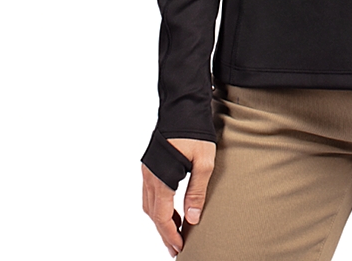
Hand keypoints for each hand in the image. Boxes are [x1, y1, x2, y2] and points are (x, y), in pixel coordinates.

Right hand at [142, 138, 216, 256]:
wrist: (182, 104)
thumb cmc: (195, 131)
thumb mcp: (204, 161)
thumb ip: (197, 191)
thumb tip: (193, 219)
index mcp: (162, 177)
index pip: (162, 216)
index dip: (170, 234)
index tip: (179, 247)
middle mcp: (150, 175)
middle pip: (152, 213)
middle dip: (163, 232)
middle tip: (175, 247)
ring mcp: (147, 169)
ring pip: (149, 203)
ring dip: (160, 219)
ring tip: (175, 230)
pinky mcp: (150, 163)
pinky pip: (150, 192)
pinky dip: (158, 205)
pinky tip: (170, 207)